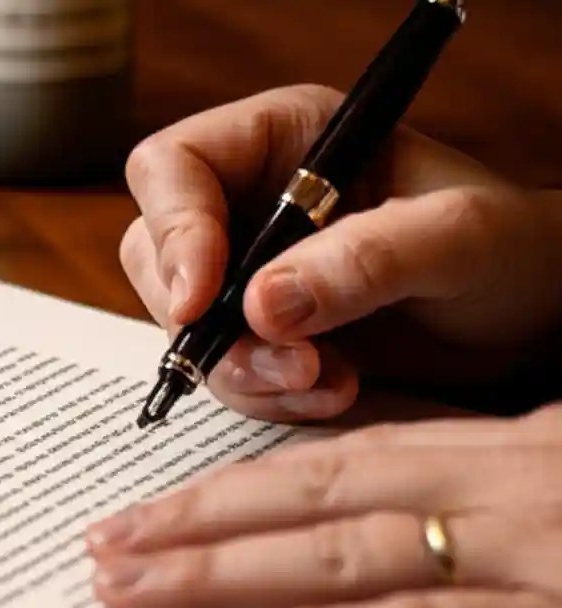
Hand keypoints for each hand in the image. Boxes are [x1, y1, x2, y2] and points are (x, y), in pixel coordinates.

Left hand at [86, 404, 561, 607]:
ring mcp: (530, 547)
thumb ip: (494, 495)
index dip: (243, 482)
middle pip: (315, 493)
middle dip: (198, 518)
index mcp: (512, 449)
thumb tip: (408, 521)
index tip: (163, 504)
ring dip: (217, 572)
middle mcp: (504, 486)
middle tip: (106, 542)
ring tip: (127, 589)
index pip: (348, 457)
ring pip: (337, 551)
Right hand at [122, 84, 561, 421]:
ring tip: (328, 383)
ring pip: (182, 325)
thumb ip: (368, 258)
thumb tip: (262, 304)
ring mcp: (247, 270)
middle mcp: (249, 200)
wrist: (532, 319)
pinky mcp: (258, 332)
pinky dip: (265, 394)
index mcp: (283, 140)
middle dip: (208, 323)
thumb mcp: (460, 237)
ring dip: (243, 370)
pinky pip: (221, 369)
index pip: (172, 168)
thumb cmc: (510, 251)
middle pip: (157, 255)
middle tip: (288, 361)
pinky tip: (332, 392)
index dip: (173, 230)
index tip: (202, 300)